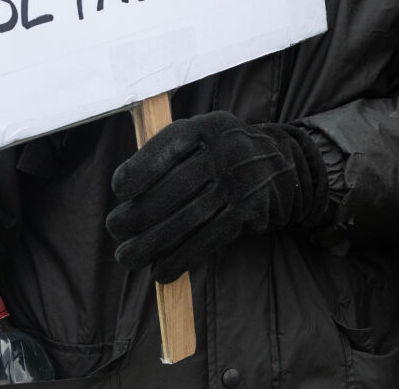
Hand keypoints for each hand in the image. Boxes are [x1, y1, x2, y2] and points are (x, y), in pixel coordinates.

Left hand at [106, 111, 328, 282]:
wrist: (283, 166)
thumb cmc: (223, 155)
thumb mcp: (203, 138)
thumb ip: (170, 155)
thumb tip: (126, 197)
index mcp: (208, 127)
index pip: (169, 145)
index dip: (140, 169)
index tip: (119, 190)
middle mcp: (227, 151)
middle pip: (175, 187)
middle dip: (138, 213)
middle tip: (115, 228)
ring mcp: (241, 183)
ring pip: (189, 219)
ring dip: (152, 243)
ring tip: (127, 256)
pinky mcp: (250, 212)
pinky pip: (210, 239)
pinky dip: (182, 258)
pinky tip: (161, 271)